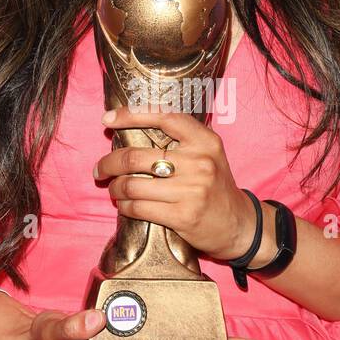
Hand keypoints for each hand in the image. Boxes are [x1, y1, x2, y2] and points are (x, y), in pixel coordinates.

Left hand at [94, 106, 256, 261]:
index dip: (130, 115)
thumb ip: (180, 140)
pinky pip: (138, 208)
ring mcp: (191, 190)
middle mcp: (199, 162)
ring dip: (115, 188)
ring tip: (113, 189)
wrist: (238, 224)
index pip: (163, 117)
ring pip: (132, 185)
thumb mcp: (208, 154)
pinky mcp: (183, 216)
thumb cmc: (215, 186)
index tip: (107, 119)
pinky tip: (125, 205)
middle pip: (136, 156)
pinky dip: (125, 206)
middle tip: (100, 169)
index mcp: (205, 141)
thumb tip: (133, 128)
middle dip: (109, 163)